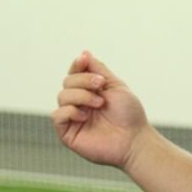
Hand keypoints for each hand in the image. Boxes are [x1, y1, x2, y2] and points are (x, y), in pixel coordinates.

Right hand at [52, 51, 150, 168]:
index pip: (75, 73)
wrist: (134, 139)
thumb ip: (98, 69)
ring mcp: (73, 118)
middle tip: (100, 86)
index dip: (77, 65)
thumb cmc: (129, 114)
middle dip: (83, 80)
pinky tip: (85, 116)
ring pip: (62, 96)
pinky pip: (57, 116)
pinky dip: (70, 111)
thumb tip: (84, 53)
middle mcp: (79, 103)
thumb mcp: (115, 85)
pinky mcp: (67, 133)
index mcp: (89, 91)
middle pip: (67, 82)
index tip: (85, 60)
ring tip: (99, 103)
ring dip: (81, 96)